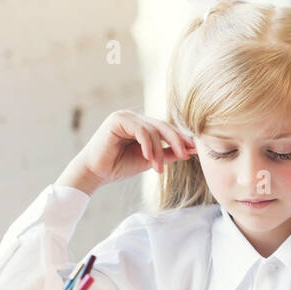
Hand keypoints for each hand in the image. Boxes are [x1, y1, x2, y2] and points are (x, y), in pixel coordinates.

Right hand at [57, 110, 195, 195]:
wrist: (95, 173)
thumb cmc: (119, 166)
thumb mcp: (150, 160)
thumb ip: (168, 154)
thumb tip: (190, 151)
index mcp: (142, 125)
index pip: (166, 129)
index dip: (181, 139)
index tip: (195, 150)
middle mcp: (135, 117)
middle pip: (163, 126)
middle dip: (177, 141)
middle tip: (187, 154)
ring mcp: (126, 116)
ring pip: (153, 129)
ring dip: (159, 150)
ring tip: (158, 168)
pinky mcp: (118, 119)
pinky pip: (141, 130)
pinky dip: (148, 144)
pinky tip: (149, 158)